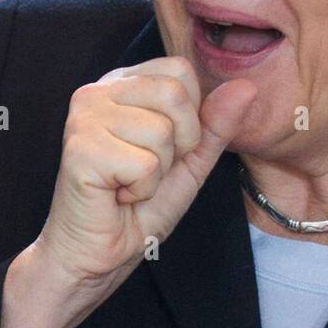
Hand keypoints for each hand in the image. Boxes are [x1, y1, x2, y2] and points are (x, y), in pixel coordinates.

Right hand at [34, 57, 256, 288]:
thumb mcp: (191, 160)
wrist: (97, 256)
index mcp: (123, 84)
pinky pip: (145, 164)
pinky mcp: (80, 149)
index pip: (180, 71)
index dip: (189, 117)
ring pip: (163, 131)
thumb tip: (247, 87)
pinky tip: (117, 195)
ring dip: (158, 172)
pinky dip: (142, 190)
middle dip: (179, 144)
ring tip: (128, 184)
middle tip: (147, 170)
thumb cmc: (138, 207)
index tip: (163, 149)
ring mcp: (85, 117)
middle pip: (175, 94)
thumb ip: (216, 123)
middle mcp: (98, 91)